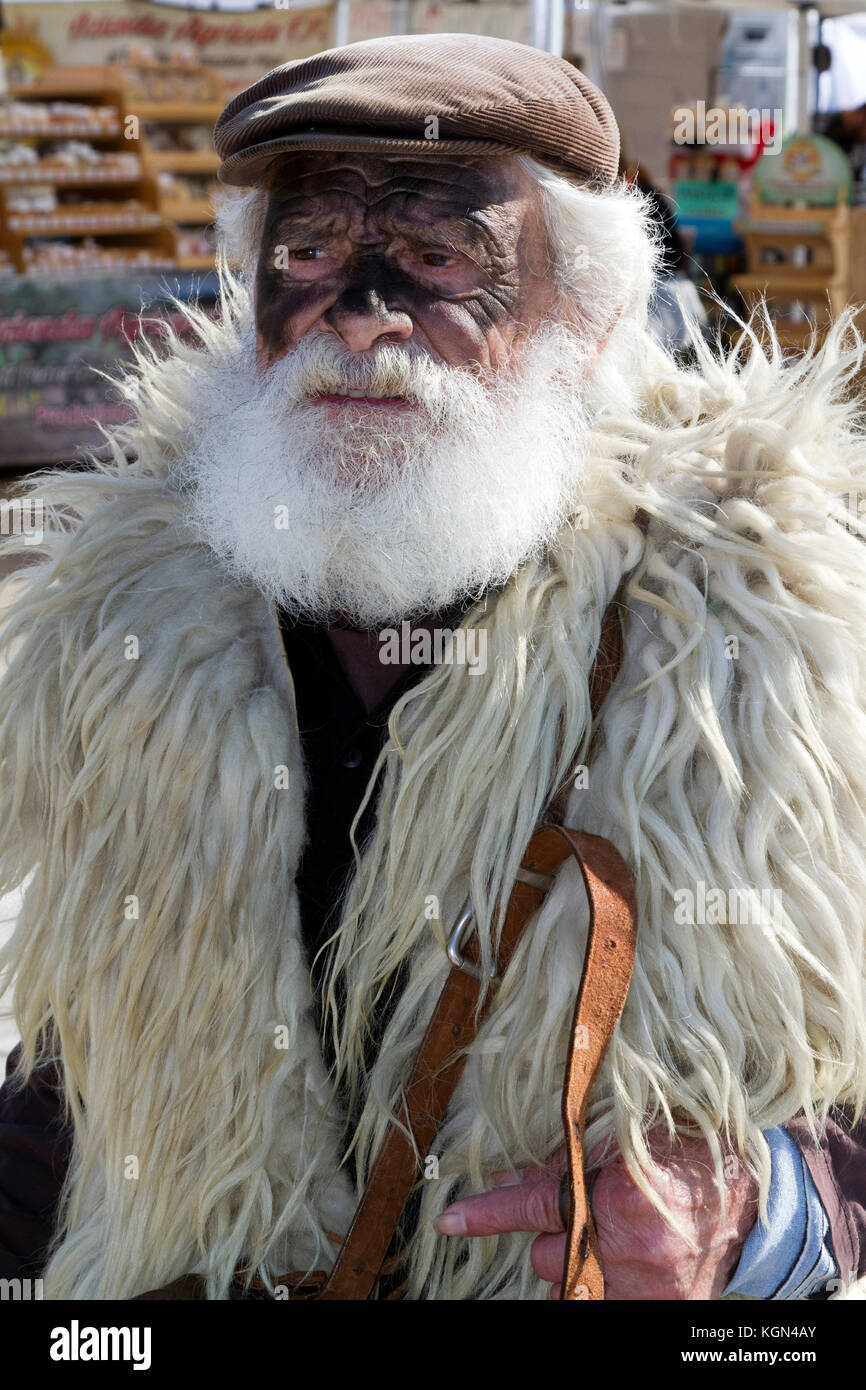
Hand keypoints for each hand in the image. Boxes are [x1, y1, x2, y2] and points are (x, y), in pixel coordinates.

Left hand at [435, 1132, 757, 1299]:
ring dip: (580, 1260)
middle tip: (595, 1209)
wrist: (749, 1200)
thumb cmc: (684, 1159)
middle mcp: (633, 1251)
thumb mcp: (624, 1142)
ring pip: (570, 1284)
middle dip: (560, 1232)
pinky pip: (597, 1302)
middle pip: (549, 1255)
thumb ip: (565, 1161)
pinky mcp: (659, 1312)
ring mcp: (647, 1290)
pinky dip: (601, 1281)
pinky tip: (626, 1259)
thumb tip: (507, 1181)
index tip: (451, 1221)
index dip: (490, 1213)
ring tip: (618, 1233)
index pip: (539, 1206)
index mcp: (624, 1198)